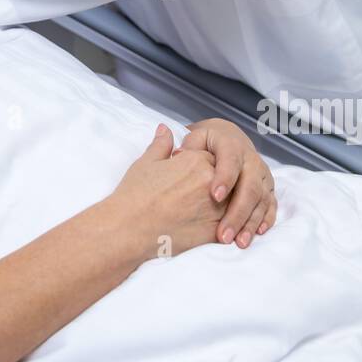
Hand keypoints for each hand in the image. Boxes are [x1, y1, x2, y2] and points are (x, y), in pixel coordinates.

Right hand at [110, 126, 231, 262]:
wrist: (129, 229)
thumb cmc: (134, 195)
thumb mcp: (146, 163)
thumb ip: (161, 145)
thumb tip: (165, 129)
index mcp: (196, 160)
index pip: (214, 158)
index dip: (203, 167)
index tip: (190, 176)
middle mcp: (211, 182)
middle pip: (226, 179)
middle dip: (216, 185)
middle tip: (194, 195)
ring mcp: (216, 208)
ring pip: (232, 202)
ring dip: (224, 205)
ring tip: (200, 212)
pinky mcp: (215, 232)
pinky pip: (229, 225)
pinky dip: (225, 226)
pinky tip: (209, 227)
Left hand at [174, 118, 276, 249]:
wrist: (228, 139)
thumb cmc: (207, 143)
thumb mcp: (196, 138)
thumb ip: (189, 146)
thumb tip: (178, 154)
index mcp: (232, 145)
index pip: (230, 161)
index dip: (225, 178)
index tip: (214, 197)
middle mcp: (251, 160)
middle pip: (250, 187)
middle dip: (237, 213)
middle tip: (223, 236)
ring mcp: (262, 175)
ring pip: (262, 199)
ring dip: (251, 222)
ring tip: (238, 242)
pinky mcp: (268, 188)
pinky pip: (271, 205)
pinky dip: (266, 219)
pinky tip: (257, 233)